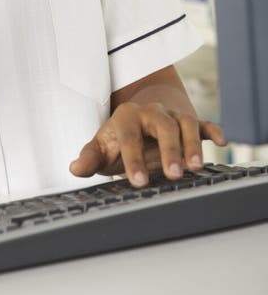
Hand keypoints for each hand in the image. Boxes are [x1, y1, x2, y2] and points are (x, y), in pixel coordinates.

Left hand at [69, 101, 226, 186]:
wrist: (139, 115)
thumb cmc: (119, 138)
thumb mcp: (102, 147)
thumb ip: (90, 158)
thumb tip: (74, 168)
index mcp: (126, 117)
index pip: (129, 137)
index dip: (133, 159)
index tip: (138, 181)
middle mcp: (151, 113)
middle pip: (163, 126)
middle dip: (168, 150)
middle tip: (173, 174)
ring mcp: (172, 116)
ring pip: (186, 123)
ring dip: (192, 144)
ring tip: (196, 167)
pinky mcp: (190, 122)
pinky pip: (204, 123)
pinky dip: (213, 130)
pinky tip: (221, 142)